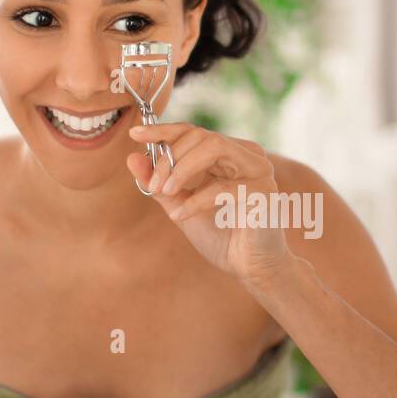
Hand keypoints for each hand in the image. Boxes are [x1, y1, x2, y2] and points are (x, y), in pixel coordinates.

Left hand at [126, 123, 290, 282]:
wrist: (249, 267)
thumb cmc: (220, 236)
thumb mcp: (180, 207)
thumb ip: (158, 185)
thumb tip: (132, 159)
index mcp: (227, 155)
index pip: (193, 131)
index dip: (164, 130)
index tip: (135, 134)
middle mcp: (245, 155)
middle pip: (201, 136)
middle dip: (170, 158)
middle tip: (153, 185)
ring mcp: (257, 169)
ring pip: (214, 147)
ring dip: (183, 168)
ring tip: (165, 192)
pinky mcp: (264, 190)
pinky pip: (223, 186)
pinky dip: (196, 200)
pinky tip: (180, 216)